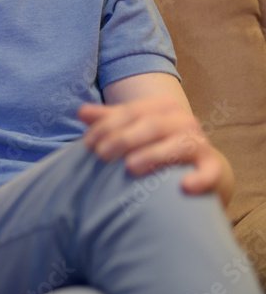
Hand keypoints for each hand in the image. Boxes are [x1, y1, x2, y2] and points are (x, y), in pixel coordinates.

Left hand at [78, 96, 222, 196]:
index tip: (88, 144)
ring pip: (178, 144)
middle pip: (150, 125)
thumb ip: (108, 120)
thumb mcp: (132, 128)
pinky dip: (200, 178)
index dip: (106, 126)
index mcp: (161, 107)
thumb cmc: (156, 143)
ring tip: (130, 166)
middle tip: (101, 155)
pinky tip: (184, 186)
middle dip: (123, 139)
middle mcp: (183, 120)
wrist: (198, 164)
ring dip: (154, 154)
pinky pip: (210, 172)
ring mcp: (200, 143)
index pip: (130, 112)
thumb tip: (81, 112)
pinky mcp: (213, 167)